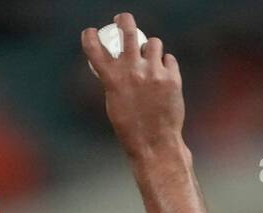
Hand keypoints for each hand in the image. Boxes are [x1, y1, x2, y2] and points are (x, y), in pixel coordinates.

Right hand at [82, 12, 184, 158]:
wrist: (155, 143)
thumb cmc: (131, 128)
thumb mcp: (114, 104)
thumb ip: (116, 82)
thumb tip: (119, 65)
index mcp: (113, 80)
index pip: (96, 50)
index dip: (90, 37)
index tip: (90, 32)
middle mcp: (133, 71)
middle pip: (128, 31)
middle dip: (124, 20)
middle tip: (123, 19)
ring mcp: (154, 72)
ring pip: (154, 43)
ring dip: (151, 49)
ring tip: (150, 60)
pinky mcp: (172, 77)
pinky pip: (169, 59)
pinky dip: (165, 65)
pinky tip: (163, 76)